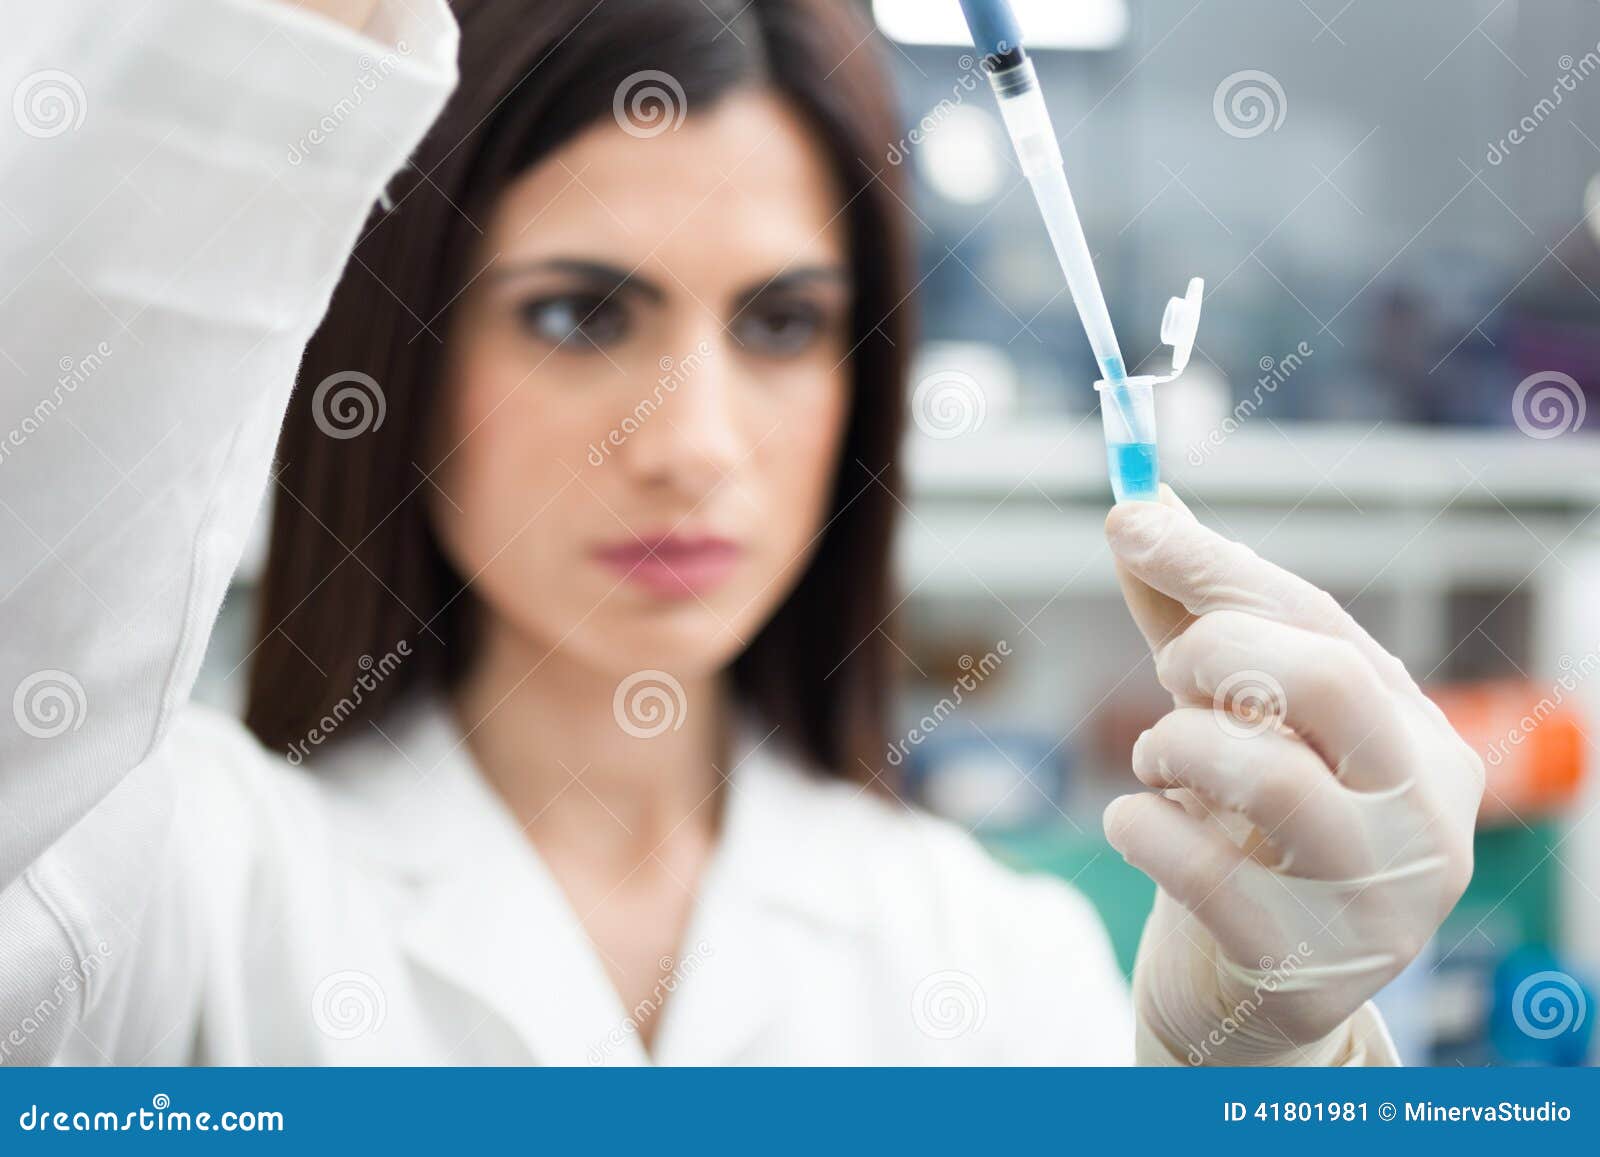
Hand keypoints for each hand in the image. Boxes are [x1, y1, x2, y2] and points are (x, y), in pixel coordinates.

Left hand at [1101, 486, 1482, 1064]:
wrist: (1240, 1001)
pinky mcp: (1309, 969)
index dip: (1215, 565)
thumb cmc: (1243, 840)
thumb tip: (1142, 505)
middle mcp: (1426, 817)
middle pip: (1327, 681)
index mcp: (1420, 740)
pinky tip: (1137, 823)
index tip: (1129, 521)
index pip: (1322, 623)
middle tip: (1170, 673)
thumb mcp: (1234, 726)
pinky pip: (1203, 868)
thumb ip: (1193, 623)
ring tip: (1157, 761)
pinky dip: (1141, 825)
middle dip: (1218, 649)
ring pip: (1270, 778)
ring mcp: (1379, 901)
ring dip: (1176, 745)